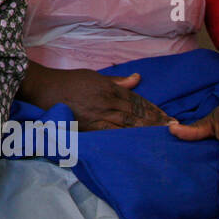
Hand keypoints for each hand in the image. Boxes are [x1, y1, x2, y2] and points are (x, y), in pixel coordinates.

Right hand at [33, 68, 174, 130]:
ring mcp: (98, 115)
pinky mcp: (89, 127)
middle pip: (136, 113)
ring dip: (146, 131)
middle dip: (156, 122)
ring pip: (127, 124)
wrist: (45, 89)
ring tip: (161, 137)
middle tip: (173, 129)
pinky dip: (127, 138)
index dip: (154, 109)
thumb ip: (116, 81)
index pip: (137, 100)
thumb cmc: (68, 81)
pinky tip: (138, 143)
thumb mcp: (93, 76)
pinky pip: (112, 133)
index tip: (168, 117)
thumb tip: (137, 79)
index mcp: (108, 88)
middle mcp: (106, 102)